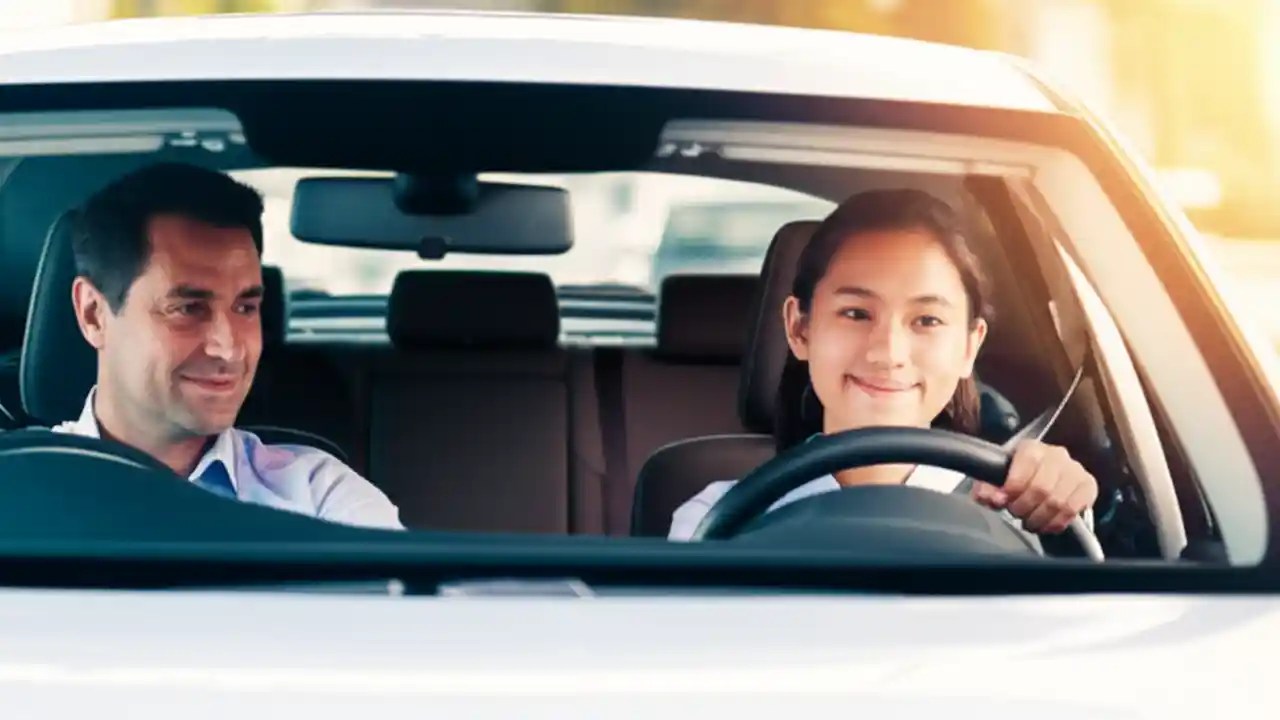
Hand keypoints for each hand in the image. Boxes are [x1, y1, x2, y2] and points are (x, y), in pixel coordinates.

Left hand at [970, 440, 1098, 533]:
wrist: (1041, 483)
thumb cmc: (1017, 480)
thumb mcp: (996, 481)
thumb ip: (987, 488)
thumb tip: (988, 497)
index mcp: (1032, 448)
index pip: (1027, 462)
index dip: (1013, 486)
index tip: (1003, 501)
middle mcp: (1057, 455)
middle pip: (1042, 487)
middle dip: (1024, 507)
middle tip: (1016, 514)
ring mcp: (1075, 470)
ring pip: (1058, 502)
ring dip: (1039, 518)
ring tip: (1029, 521)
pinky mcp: (1088, 486)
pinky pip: (1073, 510)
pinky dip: (1056, 523)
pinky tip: (1045, 525)